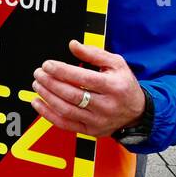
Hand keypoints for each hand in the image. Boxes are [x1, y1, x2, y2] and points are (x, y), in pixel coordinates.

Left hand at [30, 41, 145, 137]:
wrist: (137, 112)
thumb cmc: (124, 85)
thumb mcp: (116, 63)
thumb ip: (93, 53)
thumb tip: (73, 45)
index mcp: (113, 86)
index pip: (83, 78)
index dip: (62, 71)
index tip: (48, 65)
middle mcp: (106, 105)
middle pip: (72, 95)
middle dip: (51, 83)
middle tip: (39, 73)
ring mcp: (97, 120)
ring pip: (66, 110)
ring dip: (47, 96)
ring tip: (38, 84)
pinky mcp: (90, 131)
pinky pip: (65, 124)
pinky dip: (48, 114)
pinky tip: (38, 103)